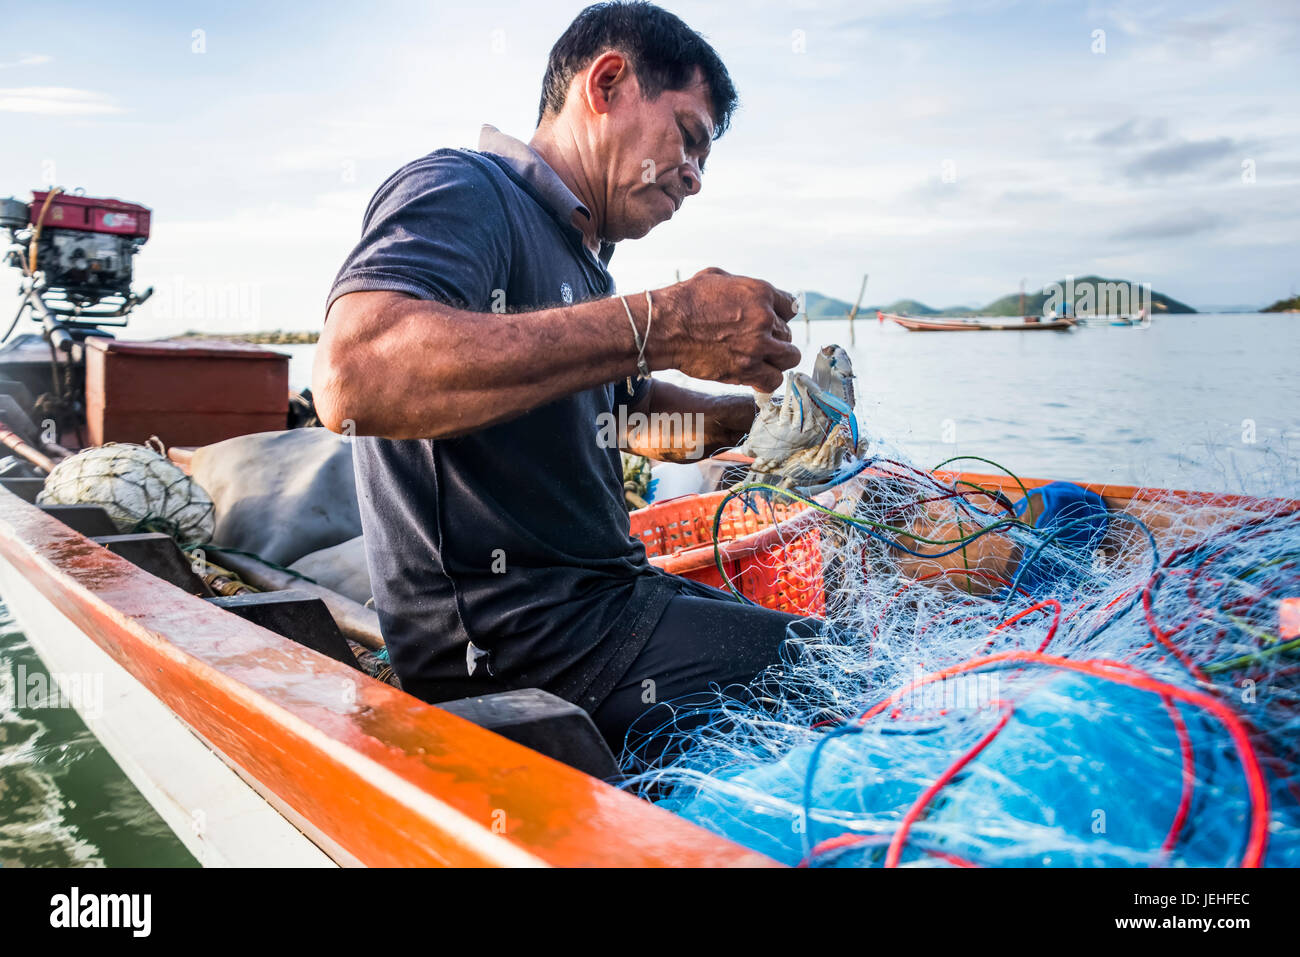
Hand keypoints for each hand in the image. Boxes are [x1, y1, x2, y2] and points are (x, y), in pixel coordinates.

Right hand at [653, 267, 800, 391]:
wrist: (665, 326)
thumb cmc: (686, 300)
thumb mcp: (718, 278)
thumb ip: (744, 287)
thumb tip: (754, 294)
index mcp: (760, 292)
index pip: (790, 306)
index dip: (780, 316)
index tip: (770, 323)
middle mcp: (764, 318)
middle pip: (788, 334)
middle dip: (775, 338)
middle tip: (757, 342)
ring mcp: (757, 345)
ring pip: (789, 357)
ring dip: (778, 359)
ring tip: (762, 360)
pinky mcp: (747, 369)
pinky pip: (774, 379)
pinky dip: (768, 379)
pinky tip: (757, 375)